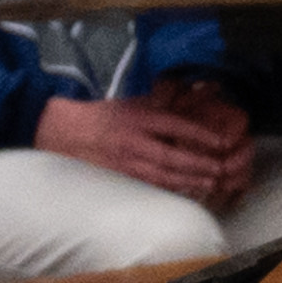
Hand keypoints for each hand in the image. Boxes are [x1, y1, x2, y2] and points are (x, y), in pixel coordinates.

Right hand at [36, 93, 248, 206]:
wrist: (61, 132)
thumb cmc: (101, 116)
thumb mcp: (130, 102)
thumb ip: (160, 101)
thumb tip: (195, 90)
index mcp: (137, 119)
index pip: (175, 126)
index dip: (200, 134)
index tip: (221, 141)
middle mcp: (132, 142)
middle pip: (171, 156)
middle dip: (198, 164)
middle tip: (220, 169)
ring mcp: (123, 163)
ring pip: (161, 176)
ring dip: (188, 181)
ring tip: (210, 183)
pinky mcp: (116, 179)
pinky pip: (147, 187)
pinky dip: (168, 190)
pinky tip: (184, 193)